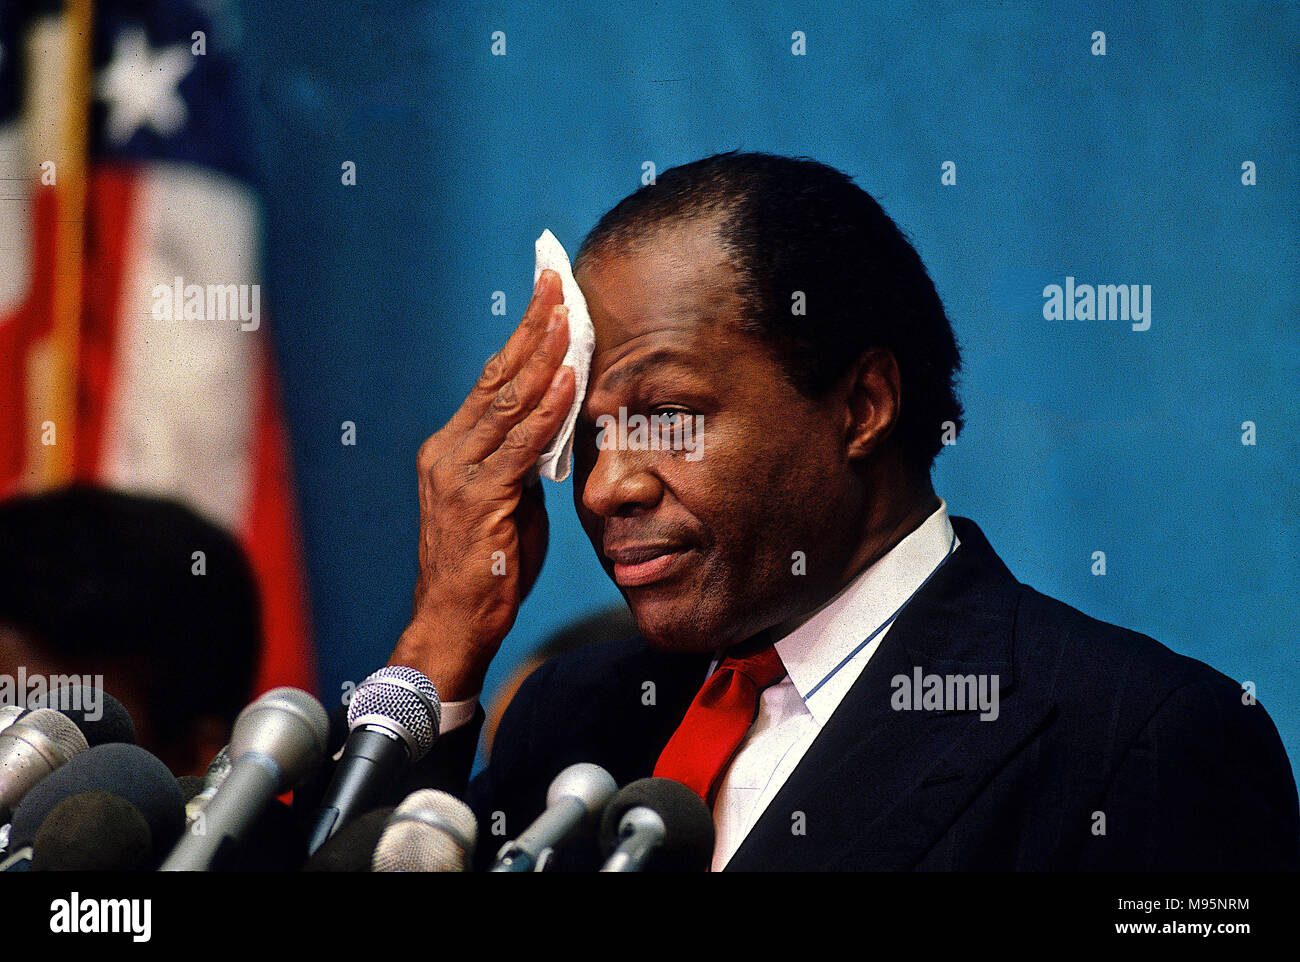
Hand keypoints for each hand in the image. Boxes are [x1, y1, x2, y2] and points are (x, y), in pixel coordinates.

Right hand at [389, 270, 575, 699]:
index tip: (548, 298)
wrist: (453, 623)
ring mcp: (457, 473)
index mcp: (452, 448)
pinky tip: (568, 379)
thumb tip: (553, 429)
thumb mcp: (507, 503)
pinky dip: (545, 409)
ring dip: (542, 354)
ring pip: (506, 400)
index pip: (492, 380)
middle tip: (558, 280)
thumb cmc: (486, 568)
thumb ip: (522, 463)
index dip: (522, 337)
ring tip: (569, 313)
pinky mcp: (477, 498)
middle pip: (497, 376)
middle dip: (532, 326)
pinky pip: (518, 445)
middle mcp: (448, 451)